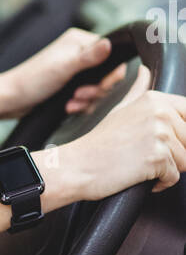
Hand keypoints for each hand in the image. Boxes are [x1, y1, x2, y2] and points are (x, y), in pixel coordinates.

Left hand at [3, 28, 126, 116]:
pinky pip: (88, 98)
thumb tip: (109, 43)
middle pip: (107, 74)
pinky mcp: (71, 87)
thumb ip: (89, 57)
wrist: (12, 99)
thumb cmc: (33, 80)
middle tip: (80, 94)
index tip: (101, 85)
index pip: (111, 54)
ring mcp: (75, 71)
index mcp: (79, 41)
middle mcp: (79, 54)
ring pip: (98, 88)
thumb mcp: (64, 67)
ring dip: (87, 100)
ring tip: (72, 103)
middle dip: (96, 90)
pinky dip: (81, 105)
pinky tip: (69, 107)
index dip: (110, 74)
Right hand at [60, 65, 185, 199]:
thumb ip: (138, 89)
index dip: (181, 135)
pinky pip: (174, 178)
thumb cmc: (98, 143)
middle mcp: (161, 113)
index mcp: (155, 99)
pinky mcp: (158, 157)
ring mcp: (160, 134)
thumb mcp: (120, 108)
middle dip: (173, 155)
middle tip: (144, 155)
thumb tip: (145, 71)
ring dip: (166, 170)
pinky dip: (159, 183)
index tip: (161, 143)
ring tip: (140, 165)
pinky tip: (139, 175)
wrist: (78, 165)